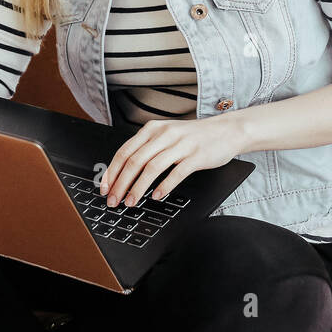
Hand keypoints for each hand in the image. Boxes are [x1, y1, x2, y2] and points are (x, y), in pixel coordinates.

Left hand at [97, 115, 245, 207]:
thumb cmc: (193, 137)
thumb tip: (122, 172)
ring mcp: (181, 144)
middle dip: (121, 183)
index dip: (112, 172)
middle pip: (135, 160)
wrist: (226, 130)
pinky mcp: (196, 155)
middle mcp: (164, 134)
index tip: (105, 188)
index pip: (124, 151)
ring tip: (131, 202)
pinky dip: (164, 185)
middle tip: (114, 200)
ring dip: (138, 188)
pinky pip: (177, 172)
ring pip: (152, 167)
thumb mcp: (166, 136)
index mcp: (152, 129)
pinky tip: (157, 196)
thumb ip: (146, 149)